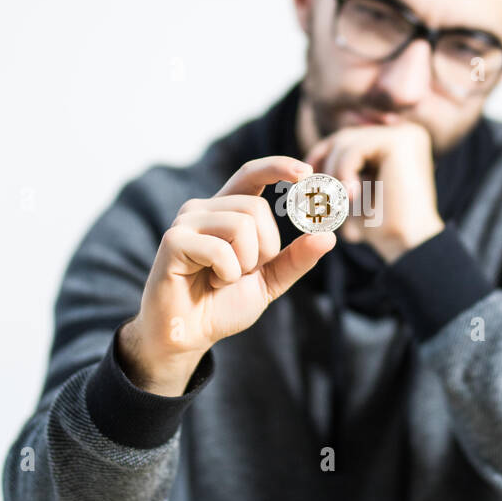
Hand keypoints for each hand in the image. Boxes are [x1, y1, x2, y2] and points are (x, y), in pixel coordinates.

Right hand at [118, 156, 335, 395]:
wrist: (189, 334)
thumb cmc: (222, 304)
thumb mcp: (269, 281)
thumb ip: (296, 259)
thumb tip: (328, 236)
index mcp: (226, 211)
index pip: (252, 174)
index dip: (278, 166)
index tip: (306, 172)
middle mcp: (204, 208)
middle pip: (256, 208)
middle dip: (264, 248)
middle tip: (243, 272)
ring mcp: (186, 222)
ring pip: (241, 225)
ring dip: (244, 263)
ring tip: (222, 278)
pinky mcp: (173, 240)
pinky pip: (220, 249)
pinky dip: (225, 274)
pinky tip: (210, 282)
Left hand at [304, 122, 443, 263]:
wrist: (411, 245)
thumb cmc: (383, 226)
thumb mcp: (355, 191)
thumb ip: (339, 171)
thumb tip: (306, 163)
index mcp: (399, 141)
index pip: (350, 139)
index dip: (323, 157)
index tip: (306, 180)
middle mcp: (405, 132)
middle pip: (346, 137)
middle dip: (323, 164)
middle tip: (310, 189)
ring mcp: (404, 134)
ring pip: (345, 142)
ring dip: (333, 174)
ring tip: (338, 201)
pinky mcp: (399, 142)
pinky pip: (353, 151)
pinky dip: (343, 175)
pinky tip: (351, 197)